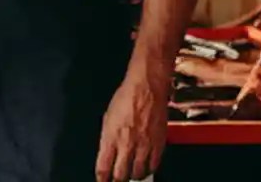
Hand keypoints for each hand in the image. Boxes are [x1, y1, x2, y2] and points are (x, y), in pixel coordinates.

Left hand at [95, 67, 168, 181]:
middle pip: (121, 174)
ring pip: (138, 173)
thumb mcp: (108, 118)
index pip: (103, 167)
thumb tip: (108, 152)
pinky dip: (149, 169)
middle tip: (117, 181)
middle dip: (118, 180)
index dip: (102, 178)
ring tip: (131, 176)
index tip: (102, 181)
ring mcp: (143, 146)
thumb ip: (108, 138)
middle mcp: (126, 145)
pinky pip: (154, 164)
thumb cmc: (125, 98)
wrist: (146, 88)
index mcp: (110, 137)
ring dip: (134, 176)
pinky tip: (146, 168)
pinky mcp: (159, 144)